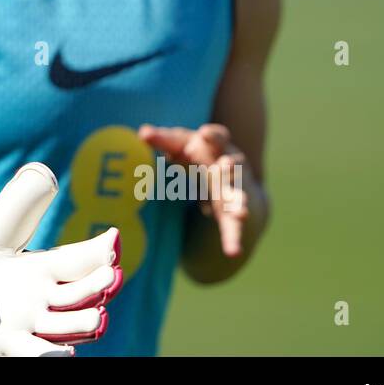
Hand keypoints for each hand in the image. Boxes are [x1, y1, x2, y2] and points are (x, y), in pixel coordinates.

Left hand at [0, 163, 121, 356]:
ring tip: (98, 317)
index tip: (112, 237)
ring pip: (70, 325)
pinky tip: (65, 353)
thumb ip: (21, 204)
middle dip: (100, 285)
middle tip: (110, 274)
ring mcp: (31, 322)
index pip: (82, 259)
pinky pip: (35, 353)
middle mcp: (46, 298)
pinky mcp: (8, 343)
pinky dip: (51, 356)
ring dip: (85, 323)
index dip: (100, 251)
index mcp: (47, 268)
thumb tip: (49, 177)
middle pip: (84, 292)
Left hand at [138, 122, 248, 256]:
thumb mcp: (180, 144)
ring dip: (239, 203)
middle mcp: (230, 167)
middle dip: (229, 166)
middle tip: (227, 165)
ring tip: (241, 213)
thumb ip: (163, 139)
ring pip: (238, 196)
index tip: (205, 134)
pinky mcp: (232, 213)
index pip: (217, 137)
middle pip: (232, 166)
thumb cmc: (196, 154)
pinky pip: (233, 227)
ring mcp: (234, 190)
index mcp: (217, 147)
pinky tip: (234, 252)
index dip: (212, 135)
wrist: (229, 176)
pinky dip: (233, 239)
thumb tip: (142, 133)